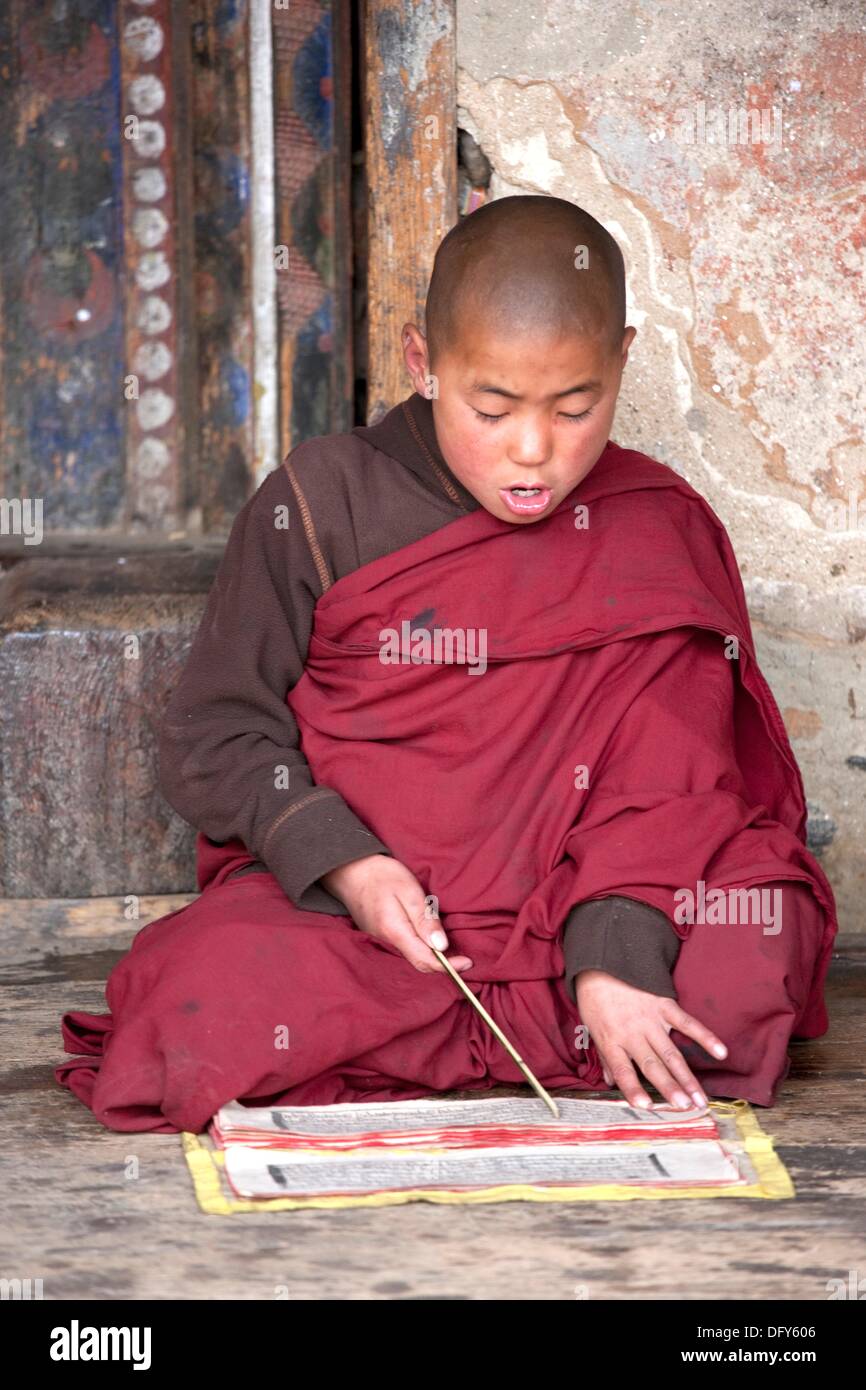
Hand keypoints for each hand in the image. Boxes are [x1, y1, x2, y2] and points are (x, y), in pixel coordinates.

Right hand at [320, 856, 472, 974]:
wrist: (352, 871)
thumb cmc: (383, 876)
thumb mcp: (409, 891)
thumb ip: (424, 919)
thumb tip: (442, 946)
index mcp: (395, 932)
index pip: (425, 961)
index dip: (449, 966)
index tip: (468, 962)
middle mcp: (387, 942)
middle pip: (420, 963)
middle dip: (443, 966)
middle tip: (465, 959)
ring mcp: (382, 940)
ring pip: (413, 957)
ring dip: (433, 958)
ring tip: (454, 952)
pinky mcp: (381, 936)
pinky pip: (405, 949)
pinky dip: (422, 950)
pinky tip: (432, 943)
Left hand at [575, 969, 727, 1109]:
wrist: (603, 963)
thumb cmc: (596, 999)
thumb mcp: (591, 1028)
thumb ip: (605, 1056)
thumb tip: (611, 1082)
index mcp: (612, 1041)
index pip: (623, 1071)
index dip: (633, 1089)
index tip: (646, 1107)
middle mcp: (632, 1033)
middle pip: (653, 1066)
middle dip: (669, 1088)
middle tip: (684, 1108)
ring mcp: (651, 1020)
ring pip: (671, 1053)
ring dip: (687, 1077)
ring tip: (699, 1098)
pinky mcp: (665, 1005)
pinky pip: (688, 1023)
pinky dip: (705, 1037)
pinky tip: (720, 1052)